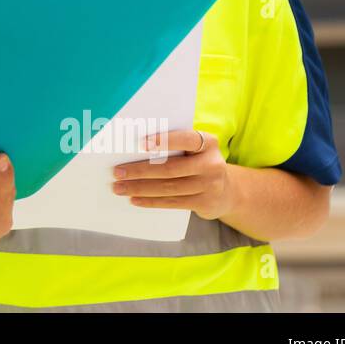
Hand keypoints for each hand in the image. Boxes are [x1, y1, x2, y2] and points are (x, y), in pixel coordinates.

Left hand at [111, 129, 235, 220]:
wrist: (227, 191)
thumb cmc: (198, 163)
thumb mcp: (195, 151)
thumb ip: (174, 147)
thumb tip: (134, 149)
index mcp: (208, 143)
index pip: (186, 139)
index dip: (164, 141)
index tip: (141, 144)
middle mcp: (212, 164)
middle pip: (170, 168)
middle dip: (140, 171)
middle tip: (117, 172)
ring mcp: (210, 186)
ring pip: (169, 187)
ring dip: (140, 188)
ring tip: (120, 187)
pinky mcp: (205, 203)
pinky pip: (173, 202)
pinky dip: (151, 201)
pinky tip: (135, 200)